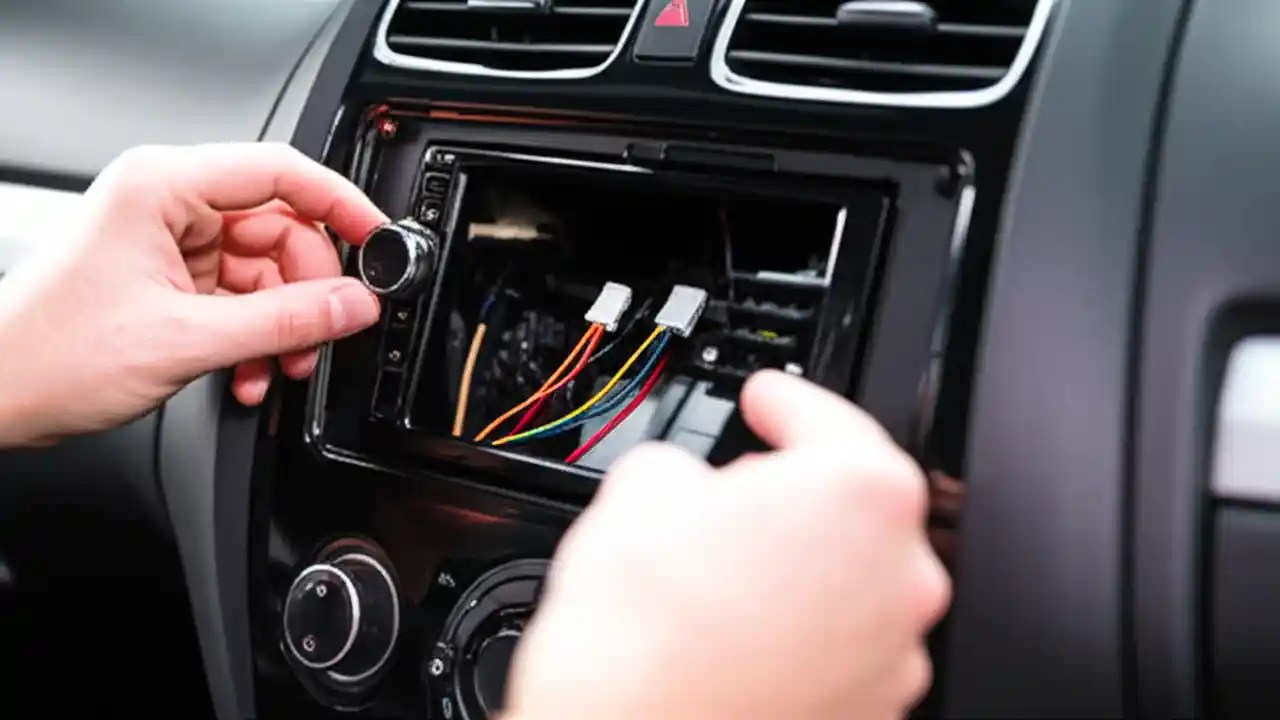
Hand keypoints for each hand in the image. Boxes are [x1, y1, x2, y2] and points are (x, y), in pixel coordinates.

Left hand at [0, 143, 386, 446]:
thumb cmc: (49, 354)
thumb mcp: (186, 340)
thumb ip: (284, 321)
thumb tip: (354, 305)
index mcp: (162, 186)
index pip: (280, 172)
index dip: (339, 204)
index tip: (377, 241)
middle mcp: (168, 203)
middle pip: (280, 230)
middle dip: (307, 292)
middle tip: (320, 335)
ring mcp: (169, 241)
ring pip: (265, 271)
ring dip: (281, 326)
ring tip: (277, 367)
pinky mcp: (170, 278)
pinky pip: (240, 298)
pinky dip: (254, 337)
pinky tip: (247, 372)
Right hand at [503, 370, 950, 719]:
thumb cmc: (644, 631)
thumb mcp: (643, 485)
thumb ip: (686, 463)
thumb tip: (686, 483)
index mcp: (864, 496)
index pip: (829, 421)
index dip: (786, 402)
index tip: (766, 399)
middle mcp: (900, 576)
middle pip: (853, 508)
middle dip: (794, 493)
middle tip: (734, 491)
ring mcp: (892, 654)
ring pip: (850, 583)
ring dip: (800, 569)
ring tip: (723, 577)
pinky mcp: (869, 711)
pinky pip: (840, 649)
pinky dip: (801, 634)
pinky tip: (739, 634)